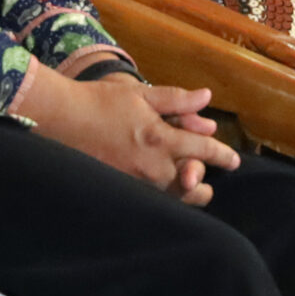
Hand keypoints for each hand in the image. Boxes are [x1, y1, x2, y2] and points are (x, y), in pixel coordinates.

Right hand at [11, 67, 239, 204]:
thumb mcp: (141, 94)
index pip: (203, 150)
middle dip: (202, 186)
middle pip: (191, 185)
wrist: (60, 119)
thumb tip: (206, 97)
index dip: (222, 155)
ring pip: (170, 198)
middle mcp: (151, 165)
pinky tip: (159, 196)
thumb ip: (176, 100)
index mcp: (160, 138)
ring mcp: (134, 182)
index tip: (234, 161)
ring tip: (187, 193)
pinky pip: (148, 200)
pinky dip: (159, 199)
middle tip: (207, 186)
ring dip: (182, 195)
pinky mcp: (119, 189)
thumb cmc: (100, 101)